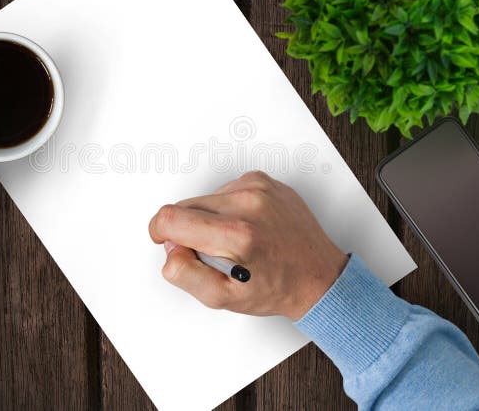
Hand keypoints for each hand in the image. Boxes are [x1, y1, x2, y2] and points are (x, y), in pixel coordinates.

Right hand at [149, 171, 346, 319]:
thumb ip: (185, 274)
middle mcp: (249, 204)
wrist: (317, 275)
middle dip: (191, 231)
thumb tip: (170, 250)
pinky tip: (246, 227)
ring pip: (204, 198)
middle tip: (217, 254)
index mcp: (237, 235)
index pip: (171, 218)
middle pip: (185, 207)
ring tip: (236, 241)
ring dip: (210, 220)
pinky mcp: (263, 181)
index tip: (169, 243)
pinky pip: (225, 191)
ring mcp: (258, 188)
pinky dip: (228, 209)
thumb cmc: (276, 287)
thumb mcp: (223, 298)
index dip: (161, 232)